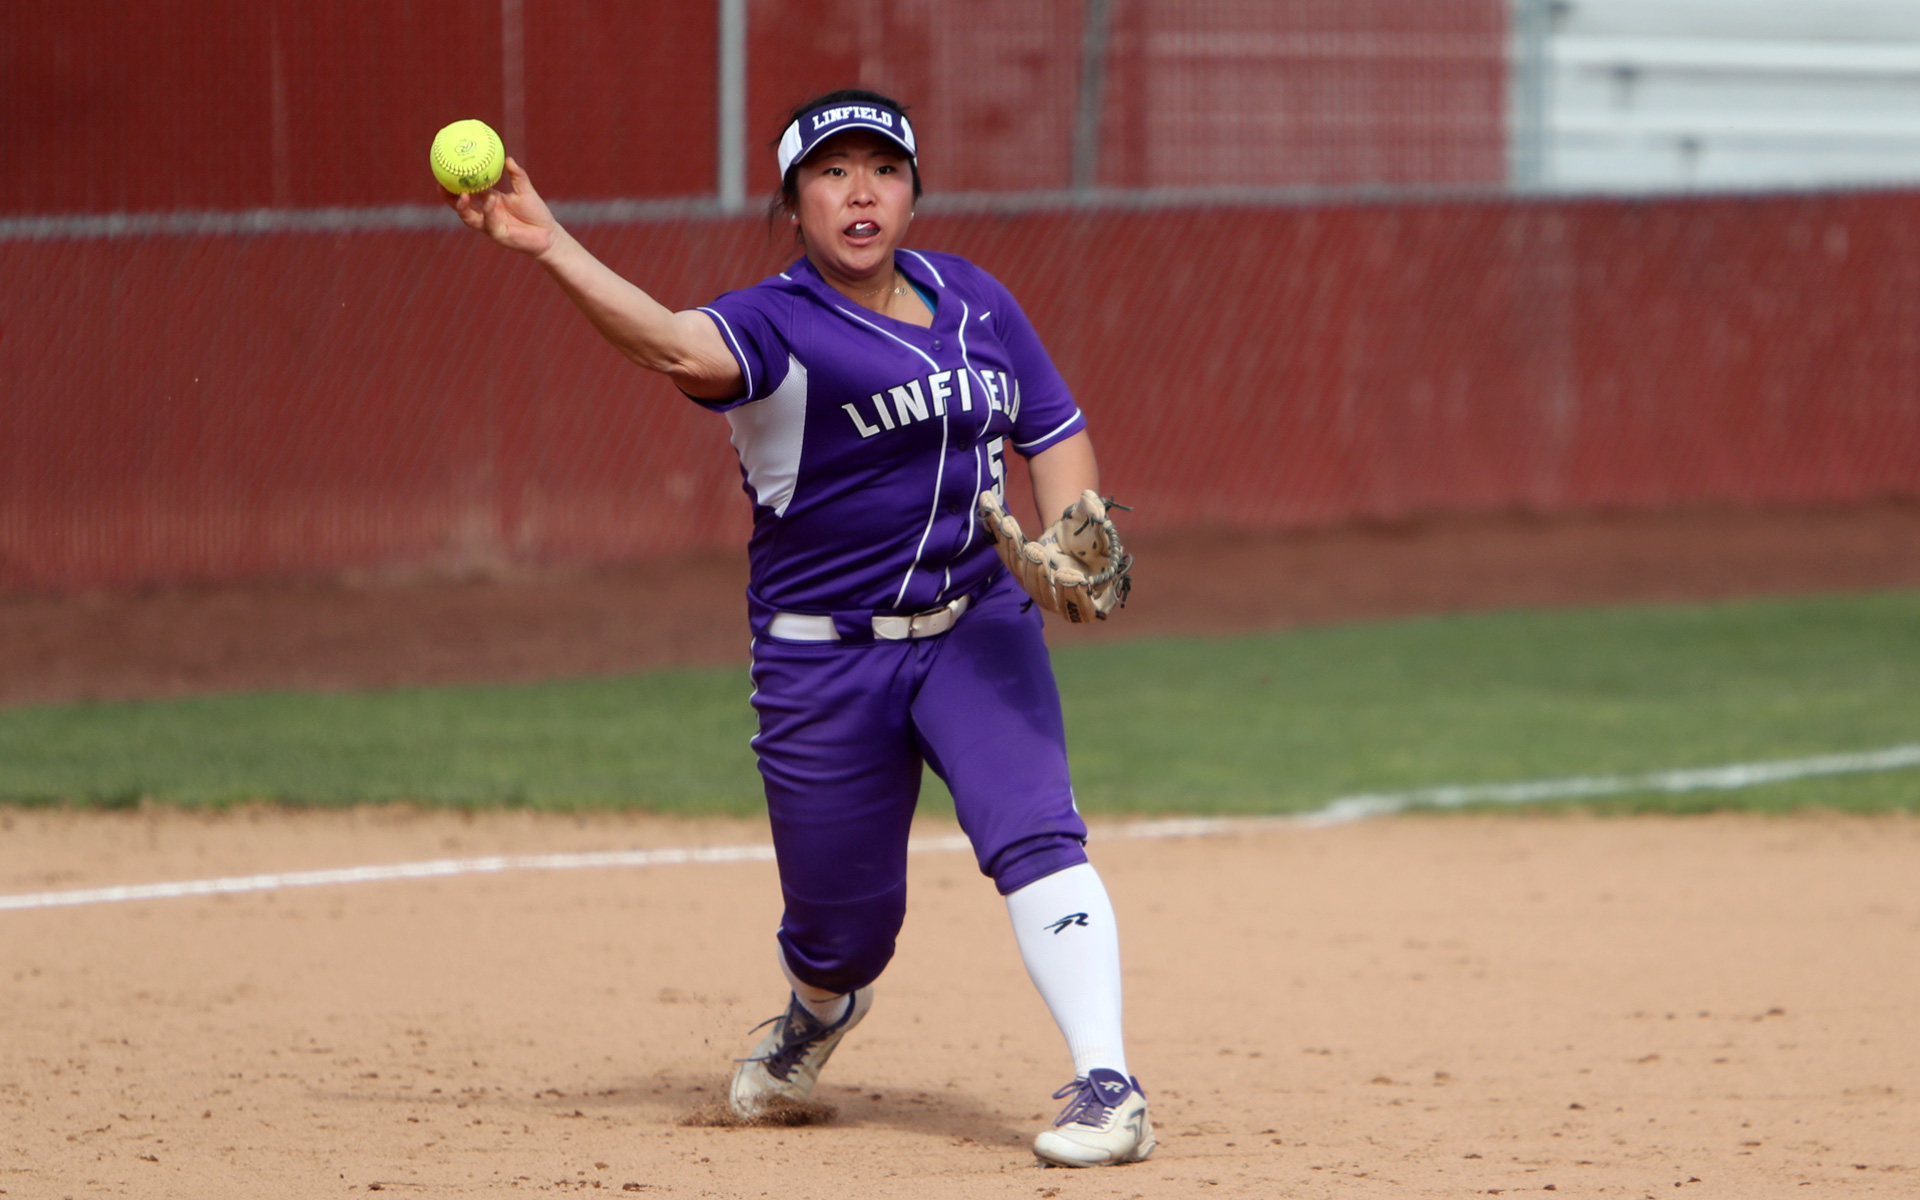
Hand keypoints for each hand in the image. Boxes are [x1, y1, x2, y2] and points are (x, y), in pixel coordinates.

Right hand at [444, 157, 558, 256]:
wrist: (548, 234)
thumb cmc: (536, 212)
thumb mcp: (526, 190)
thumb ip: (517, 175)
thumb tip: (508, 158)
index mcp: (490, 200)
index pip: (468, 191)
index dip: (456, 183)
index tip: (445, 170)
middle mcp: (486, 213)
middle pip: (462, 207)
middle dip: (449, 198)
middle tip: (440, 184)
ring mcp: (490, 225)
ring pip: (470, 218)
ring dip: (464, 207)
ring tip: (462, 194)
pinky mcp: (498, 235)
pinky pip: (490, 222)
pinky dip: (488, 211)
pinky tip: (490, 199)